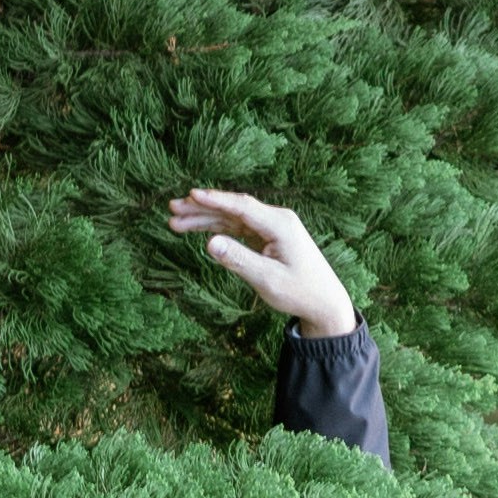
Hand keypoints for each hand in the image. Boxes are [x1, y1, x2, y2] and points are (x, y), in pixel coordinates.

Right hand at [167, 189, 357, 337]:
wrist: (324, 302)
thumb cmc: (300, 292)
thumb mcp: (268, 280)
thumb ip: (239, 260)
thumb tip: (209, 243)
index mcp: (280, 224)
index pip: (242, 206)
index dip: (215, 200)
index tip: (191, 195)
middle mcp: (277, 220)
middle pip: (233, 208)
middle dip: (202, 208)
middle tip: (173, 208)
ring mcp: (272, 227)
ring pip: (232, 218)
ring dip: (205, 218)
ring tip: (175, 220)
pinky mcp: (268, 236)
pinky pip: (238, 227)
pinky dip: (217, 229)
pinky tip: (197, 229)